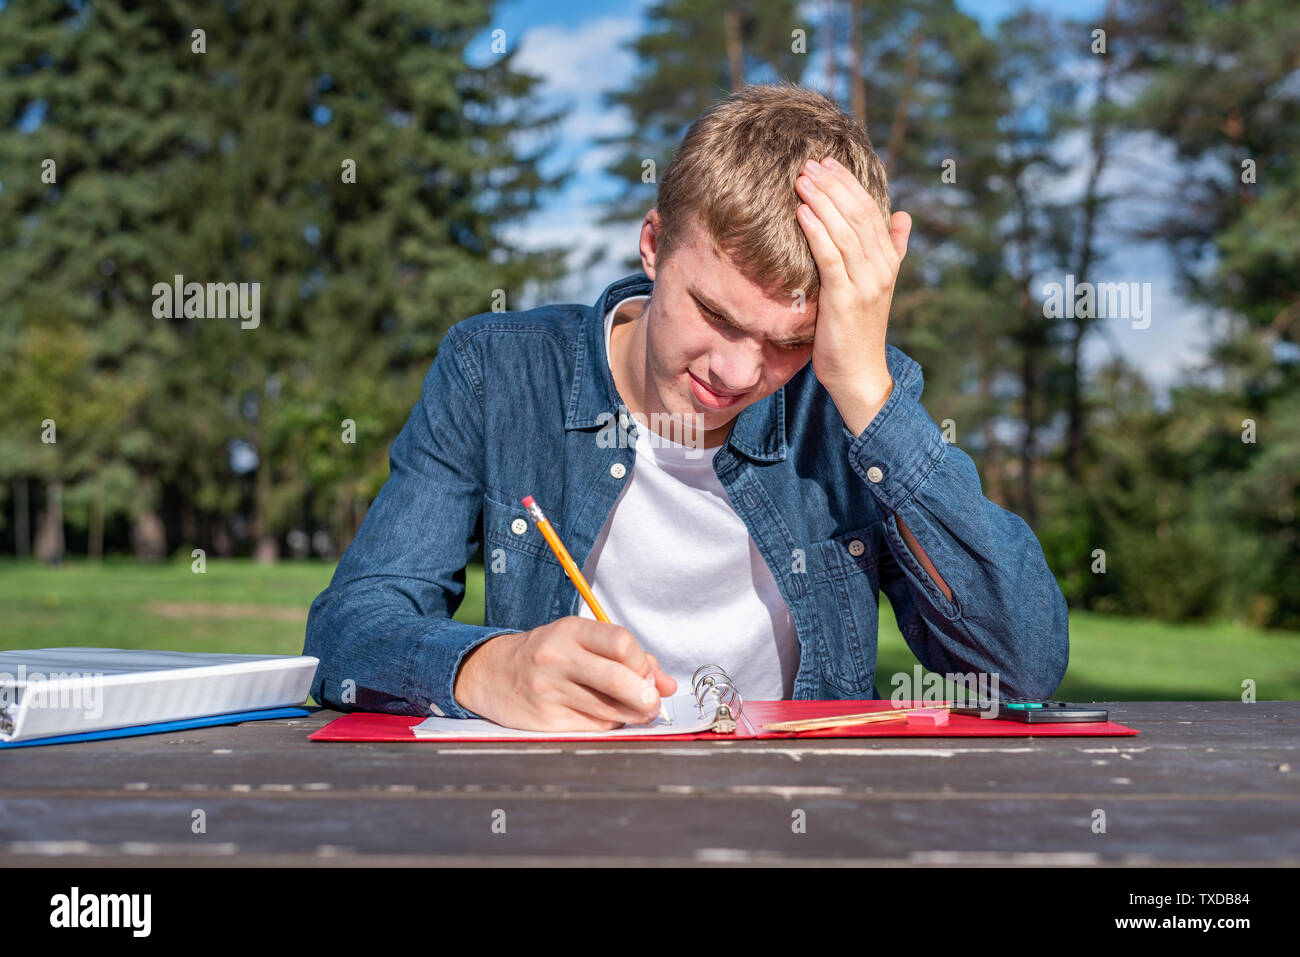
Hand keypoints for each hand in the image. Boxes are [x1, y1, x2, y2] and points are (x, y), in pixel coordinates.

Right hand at [453, 617, 676, 730]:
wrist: (490, 673)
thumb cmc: (548, 655)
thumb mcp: (581, 641)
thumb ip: (628, 658)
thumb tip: (667, 685)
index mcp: (570, 630)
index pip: (621, 642)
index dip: (642, 663)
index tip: (645, 676)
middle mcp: (556, 657)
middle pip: (617, 679)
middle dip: (644, 696)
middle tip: (652, 703)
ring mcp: (548, 690)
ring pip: (608, 710)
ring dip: (630, 714)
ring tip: (632, 710)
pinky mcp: (543, 720)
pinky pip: (592, 727)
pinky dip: (607, 725)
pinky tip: (603, 717)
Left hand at [795, 156, 911, 432]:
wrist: (859, 375)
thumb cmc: (858, 331)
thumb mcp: (875, 286)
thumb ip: (891, 250)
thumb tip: (903, 217)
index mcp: (888, 260)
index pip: (870, 211)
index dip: (848, 184)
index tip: (826, 163)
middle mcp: (881, 268)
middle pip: (858, 214)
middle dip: (832, 185)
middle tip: (809, 163)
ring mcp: (866, 283)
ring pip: (845, 231)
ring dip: (822, 201)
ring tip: (801, 180)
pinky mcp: (846, 299)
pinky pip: (831, 257)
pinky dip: (817, 231)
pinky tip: (802, 213)